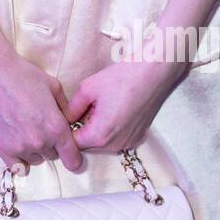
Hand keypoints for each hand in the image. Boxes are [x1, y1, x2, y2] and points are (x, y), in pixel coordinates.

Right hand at [0, 40, 83, 173]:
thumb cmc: (24, 75)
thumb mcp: (54, 87)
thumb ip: (66, 109)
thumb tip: (70, 123)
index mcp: (56, 128)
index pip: (73, 159)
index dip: (74, 157)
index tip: (70, 153)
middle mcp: (40, 142)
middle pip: (53, 156)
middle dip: (52, 144)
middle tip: (41, 126)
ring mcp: (20, 147)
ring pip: (36, 159)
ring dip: (35, 150)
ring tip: (26, 129)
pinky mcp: (2, 148)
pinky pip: (17, 166)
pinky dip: (20, 158)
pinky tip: (18, 143)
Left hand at [67, 56, 183, 152]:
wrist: (153, 72)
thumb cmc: (121, 78)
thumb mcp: (87, 88)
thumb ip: (71, 109)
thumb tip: (65, 119)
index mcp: (100, 135)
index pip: (74, 144)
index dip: (66, 131)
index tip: (66, 118)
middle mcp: (116, 145)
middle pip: (88, 146)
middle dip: (81, 131)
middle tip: (82, 109)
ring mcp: (129, 142)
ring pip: (103, 144)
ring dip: (96, 131)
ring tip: (98, 108)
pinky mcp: (139, 137)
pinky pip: (117, 139)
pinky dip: (111, 130)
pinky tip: (113, 111)